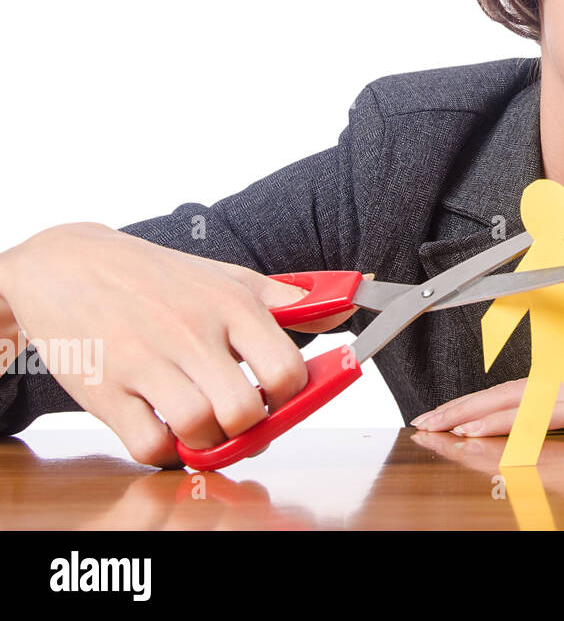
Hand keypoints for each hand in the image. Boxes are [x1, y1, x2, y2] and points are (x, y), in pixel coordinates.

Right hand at [0, 222, 354, 467]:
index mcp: (230, 305)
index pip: (287, 369)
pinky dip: (164, 450)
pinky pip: (149, 445)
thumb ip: (287, 299)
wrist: (68, 265)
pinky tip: (165, 428)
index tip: (279, 397)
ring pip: (199, 430)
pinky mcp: (104, 390)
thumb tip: (343, 309)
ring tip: (202, 423)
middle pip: (246, 409)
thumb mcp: (226, 277)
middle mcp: (191, 332)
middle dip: (251, 426)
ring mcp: (145, 362)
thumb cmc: (157, 277)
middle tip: (240, 418)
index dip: (292, 397)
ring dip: (207, 441)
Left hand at [410, 354, 563, 436]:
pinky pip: (529, 415)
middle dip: (461, 407)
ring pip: (508, 402)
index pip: (519, 389)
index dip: (483, 400)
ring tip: (436, 426)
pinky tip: (472, 431)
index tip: (454, 412)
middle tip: (426, 420)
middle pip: (503, 392)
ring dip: (468, 415)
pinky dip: (497, 422)